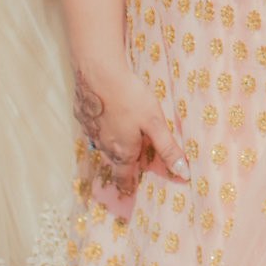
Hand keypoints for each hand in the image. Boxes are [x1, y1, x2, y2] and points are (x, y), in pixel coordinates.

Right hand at [73, 62, 186, 195]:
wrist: (98, 74)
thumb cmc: (131, 98)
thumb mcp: (155, 123)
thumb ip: (168, 148)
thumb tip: (183, 173)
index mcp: (123, 151)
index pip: (123, 177)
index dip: (128, 185)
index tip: (129, 191)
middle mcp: (104, 146)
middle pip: (114, 160)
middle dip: (122, 163)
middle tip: (129, 164)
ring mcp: (90, 131)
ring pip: (102, 144)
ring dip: (111, 144)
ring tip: (120, 140)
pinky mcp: (82, 116)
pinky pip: (93, 127)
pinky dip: (101, 126)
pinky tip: (106, 115)